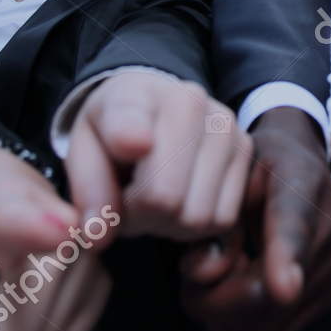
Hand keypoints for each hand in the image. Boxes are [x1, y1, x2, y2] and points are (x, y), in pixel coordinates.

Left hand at [65, 71, 251, 243]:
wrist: (153, 108)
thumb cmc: (112, 132)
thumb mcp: (82, 151)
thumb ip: (87, 190)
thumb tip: (98, 236)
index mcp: (139, 95)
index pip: (132, 146)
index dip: (127, 165)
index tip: (128, 160)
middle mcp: (194, 105)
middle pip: (166, 201)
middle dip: (139, 216)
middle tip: (127, 201)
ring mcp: (228, 130)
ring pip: (198, 218)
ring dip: (168, 225)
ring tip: (153, 200)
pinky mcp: (247, 156)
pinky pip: (222, 220)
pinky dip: (196, 226)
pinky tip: (180, 203)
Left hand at [177, 108, 330, 330]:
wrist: (292, 165)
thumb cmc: (249, 167)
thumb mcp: (224, 174)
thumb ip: (214, 220)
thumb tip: (208, 273)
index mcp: (301, 181)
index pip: (293, 225)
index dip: (287, 258)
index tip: (284, 290)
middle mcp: (328, 229)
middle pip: (268, 298)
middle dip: (213, 301)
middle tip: (192, 276)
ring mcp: (330, 269)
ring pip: (263, 329)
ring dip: (222, 319)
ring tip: (214, 281)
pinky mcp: (322, 298)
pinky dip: (236, 330)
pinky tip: (231, 297)